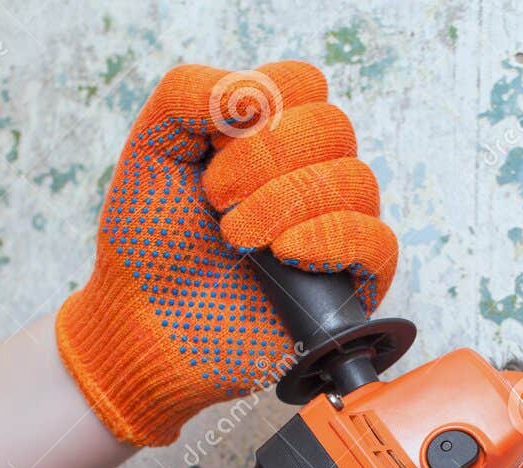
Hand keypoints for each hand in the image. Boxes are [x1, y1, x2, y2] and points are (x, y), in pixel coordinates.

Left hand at [56, 61, 397, 445]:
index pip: (306, 85)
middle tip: (216, 201)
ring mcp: (335, 232)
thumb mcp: (151, 149)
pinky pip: (378, 242)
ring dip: (286, 202)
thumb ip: (188, 93)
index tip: (211, 150)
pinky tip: (286, 252)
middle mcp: (313, 179)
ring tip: (237, 238)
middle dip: (265, 158)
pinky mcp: (350, 289)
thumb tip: (256, 94)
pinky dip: (332, 237)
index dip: (260, 104)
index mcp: (274, 140)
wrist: (144, 328)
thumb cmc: (149, 245)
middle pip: (333, 126)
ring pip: (356, 180)